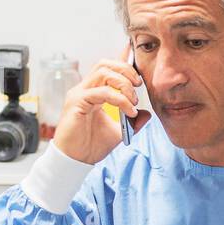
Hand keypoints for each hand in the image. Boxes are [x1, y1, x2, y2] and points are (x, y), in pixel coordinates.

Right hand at [54, 43, 149, 163]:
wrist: (76, 160)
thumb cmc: (92, 145)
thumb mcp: (119, 131)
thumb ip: (132, 121)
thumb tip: (147, 114)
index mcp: (92, 92)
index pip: (107, 68)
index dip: (124, 66)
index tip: (140, 78)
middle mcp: (84, 89)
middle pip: (104, 64)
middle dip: (125, 71)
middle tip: (138, 86)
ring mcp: (79, 94)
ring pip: (103, 73)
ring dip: (123, 84)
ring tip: (133, 101)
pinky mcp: (76, 102)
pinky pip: (101, 92)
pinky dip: (119, 99)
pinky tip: (128, 111)